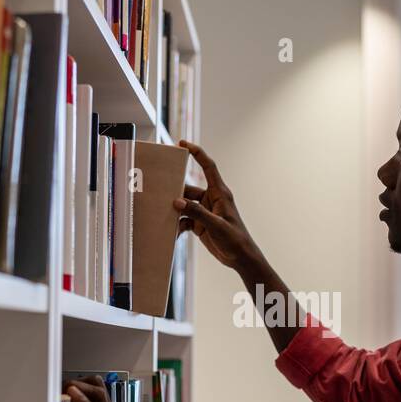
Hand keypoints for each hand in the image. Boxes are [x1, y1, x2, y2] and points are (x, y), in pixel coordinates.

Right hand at [175, 140, 260, 271]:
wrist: (240, 258)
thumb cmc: (235, 239)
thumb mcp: (216, 225)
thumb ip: (197, 213)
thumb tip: (177, 202)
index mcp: (220, 193)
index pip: (208, 167)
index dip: (196, 153)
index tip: (183, 143)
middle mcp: (211, 199)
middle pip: (189, 188)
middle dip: (176, 191)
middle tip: (161, 191)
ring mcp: (205, 211)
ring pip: (184, 205)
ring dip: (175, 211)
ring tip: (164, 215)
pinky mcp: (200, 223)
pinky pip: (185, 220)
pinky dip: (178, 225)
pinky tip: (173, 233)